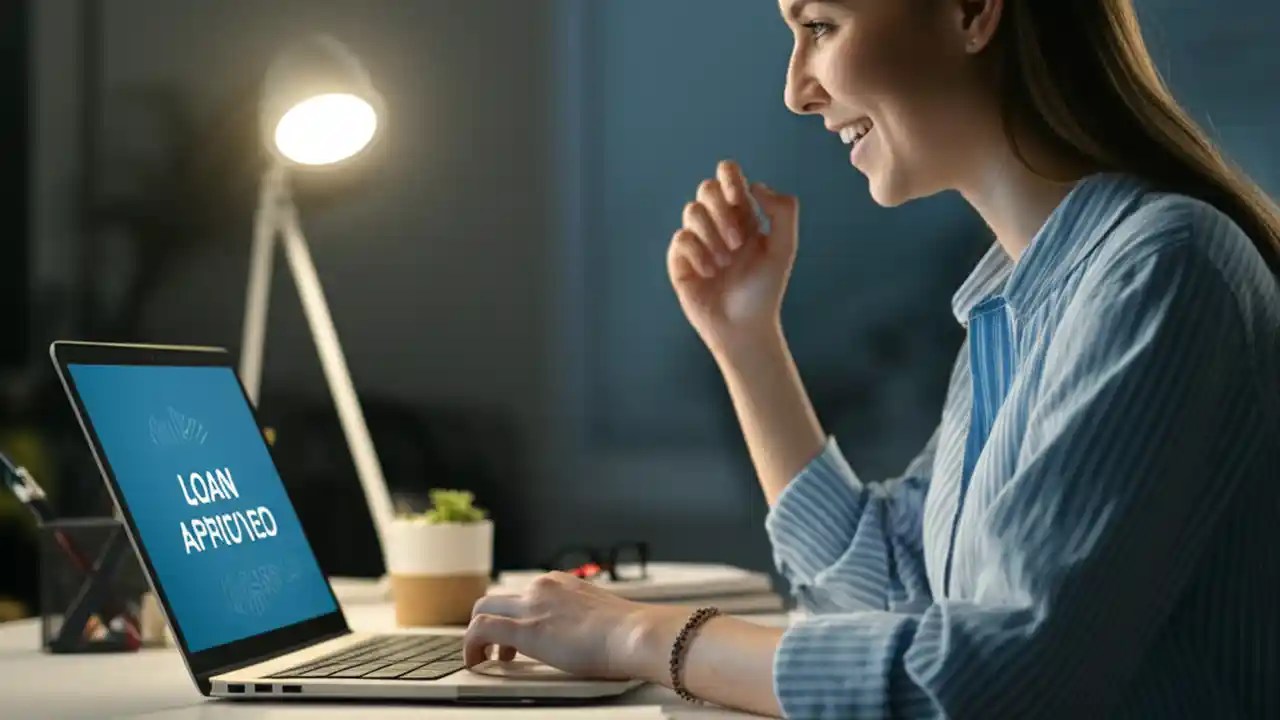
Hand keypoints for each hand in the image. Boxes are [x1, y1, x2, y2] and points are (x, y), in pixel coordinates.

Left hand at [464, 571, 674, 680]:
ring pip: (482, 608)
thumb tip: (589, 637)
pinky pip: (480, 630)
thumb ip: (586, 621)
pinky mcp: (524, 629)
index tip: (519, 637)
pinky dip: (471, 645)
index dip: (516, 615)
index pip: (526, 593)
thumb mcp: (602, 617)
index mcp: (562, 583)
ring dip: (479, 634)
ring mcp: (531, 606)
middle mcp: (542, 587)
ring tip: (488, 658)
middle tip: (499, 649)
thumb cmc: (630, 632)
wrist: (635, 633)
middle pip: (497, 597)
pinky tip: (475, 662)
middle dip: (492, 621)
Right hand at [667, 160, 799, 355]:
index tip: (740, 197)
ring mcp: (696, 240)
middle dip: (723, 213)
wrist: (743, 326)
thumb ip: (783, 211)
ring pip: (691, 211)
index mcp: (742, 215)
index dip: (730, 176)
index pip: (728, 175)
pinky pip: (681, 238)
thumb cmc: (764, 290)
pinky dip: (698, 254)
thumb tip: (756, 185)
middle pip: (707, 189)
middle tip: (738, 243)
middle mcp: (717, 223)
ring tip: (725, 264)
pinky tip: (710, 273)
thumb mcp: (784, 248)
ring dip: (712, 236)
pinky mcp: (679, 259)